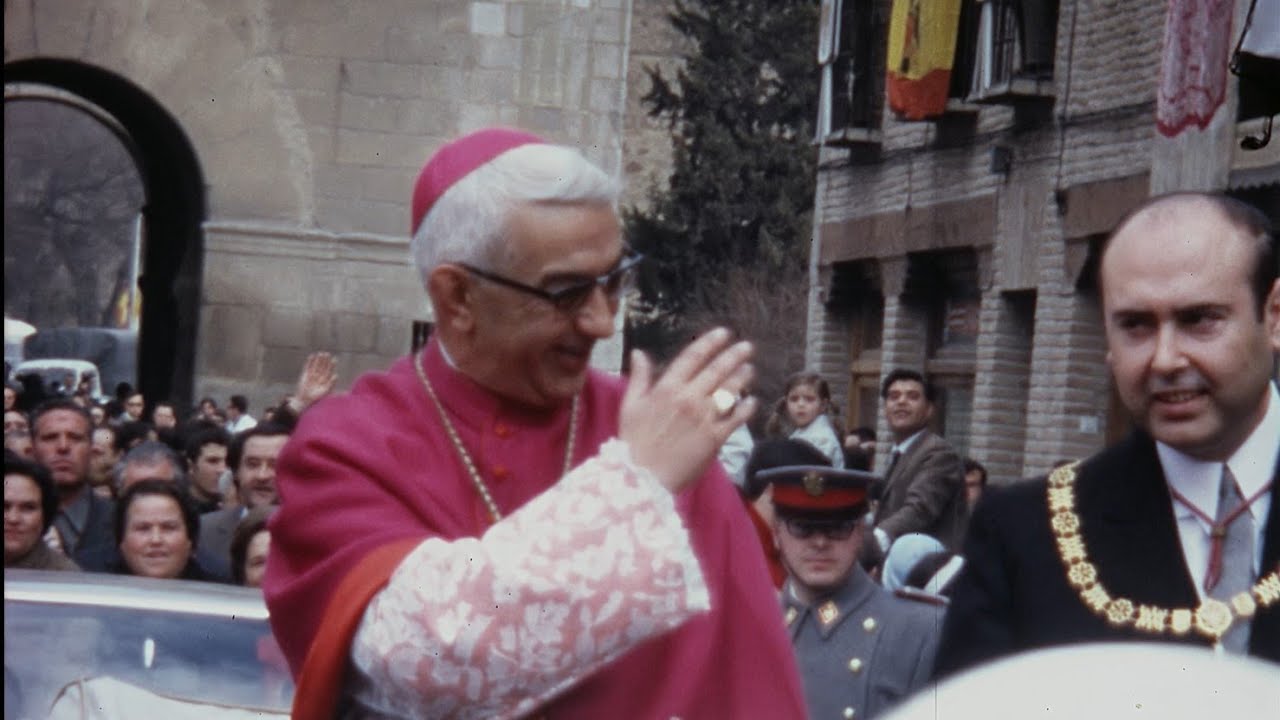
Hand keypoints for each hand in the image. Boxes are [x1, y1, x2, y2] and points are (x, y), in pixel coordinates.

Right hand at [295, 352, 337, 410]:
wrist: (305, 400)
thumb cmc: (317, 398)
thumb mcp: (326, 391)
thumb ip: (332, 384)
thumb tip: (336, 375)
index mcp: (326, 380)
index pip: (330, 371)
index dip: (332, 365)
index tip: (334, 359)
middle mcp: (320, 377)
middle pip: (323, 367)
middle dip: (325, 361)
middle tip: (327, 354)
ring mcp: (313, 375)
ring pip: (316, 365)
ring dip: (318, 359)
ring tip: (321, 353)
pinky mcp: (306, 374)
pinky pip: (308, 366)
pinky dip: (310, 362)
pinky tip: (312, 356)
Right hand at [620, 327, 756, 493]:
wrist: (642, 478)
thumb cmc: (633, 443)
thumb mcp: (630, 406)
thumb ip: (639, 378)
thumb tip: (639, 353)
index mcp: (667, 388)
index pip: (693, 357)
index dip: (710, 343)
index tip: (723, 333)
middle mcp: (689, 398)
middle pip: (717, 370)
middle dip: (734, 356)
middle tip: (747, 347)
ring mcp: (704, 418)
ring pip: (730, 391)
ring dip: (742, 378)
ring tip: (750, 370)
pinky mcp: (715, 438)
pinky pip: (735, 419)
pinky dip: (746, 408)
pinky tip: (751, 401)